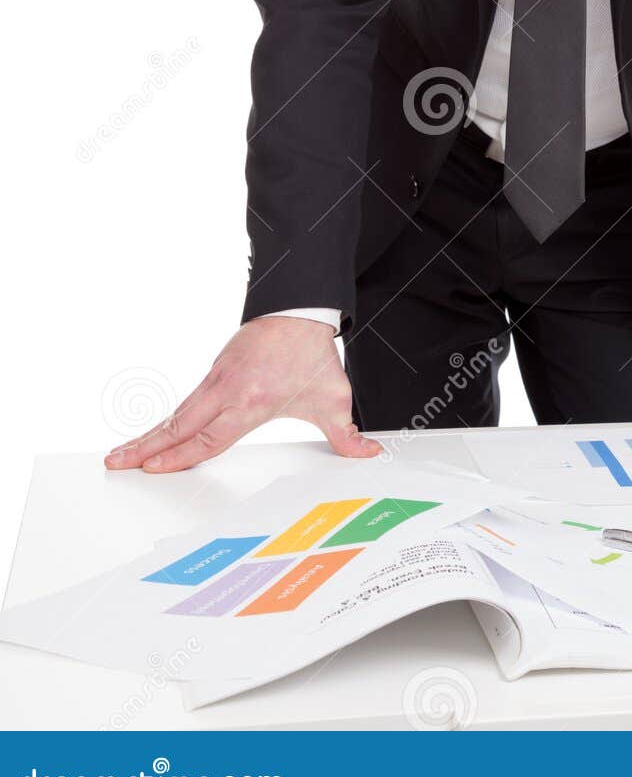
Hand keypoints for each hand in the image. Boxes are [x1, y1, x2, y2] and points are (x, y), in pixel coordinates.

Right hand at [103, 318, 382, 472]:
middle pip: (180, 425)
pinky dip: (166, 421)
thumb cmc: (312, 354)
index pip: (210, 436)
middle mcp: (227, 390)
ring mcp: (217, 379)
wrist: (300, 309)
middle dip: (147, 447)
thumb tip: (369, 452)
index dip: (180, 455)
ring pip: (178, 413)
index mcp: (252, 400)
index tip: (153, 467)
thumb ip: (348, 433)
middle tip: (117, 464)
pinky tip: (151, 436)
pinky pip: (186, 403)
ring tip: (121, 456)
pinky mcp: (215, 372)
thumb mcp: (333, 396)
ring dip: (149, 435)